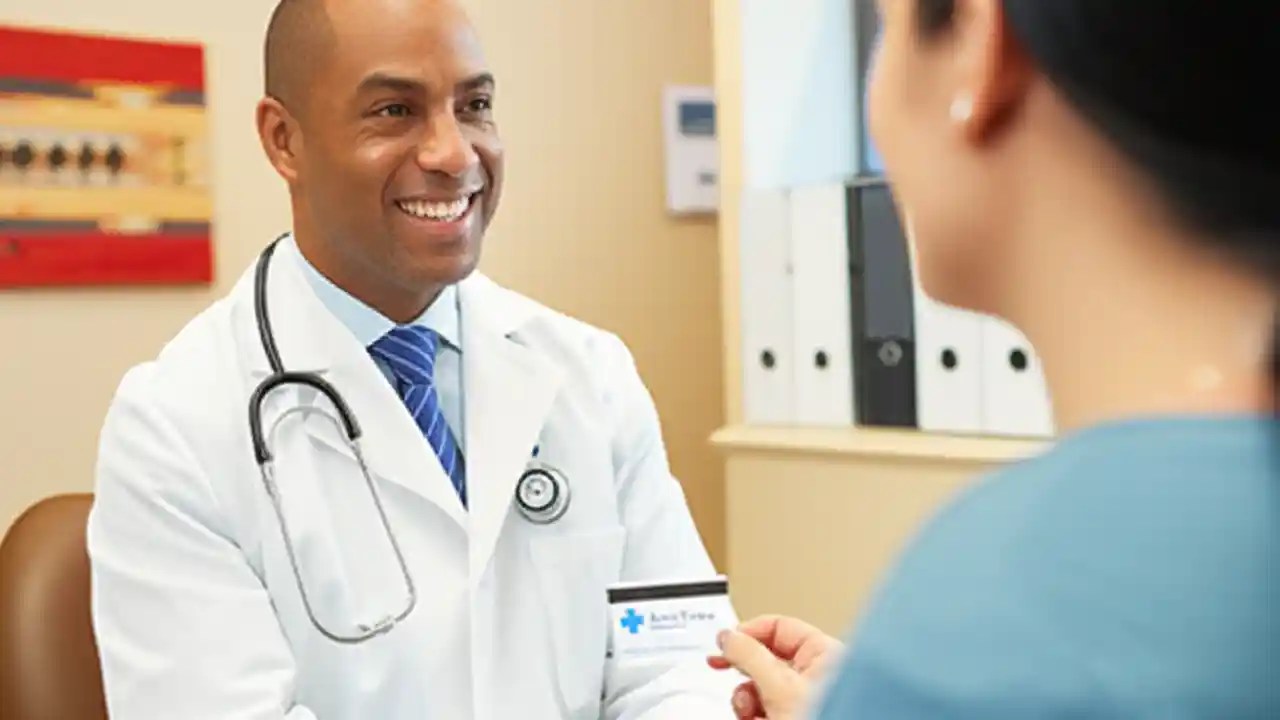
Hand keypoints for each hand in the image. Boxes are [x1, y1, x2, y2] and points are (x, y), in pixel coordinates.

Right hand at [707, 615, 843, 719]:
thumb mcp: (779, 687)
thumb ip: (750, 656)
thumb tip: (728, 636)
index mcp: (824, 656)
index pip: (779, 628)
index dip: (749, 633)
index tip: (725, 644)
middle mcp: (815, 677)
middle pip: (764, 660)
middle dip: (745, 674)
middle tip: (724, 671)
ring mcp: (802, 703)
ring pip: (759, 690)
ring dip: (747, 703)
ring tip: (751, 714)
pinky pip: (762, 713)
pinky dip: (754, 719)